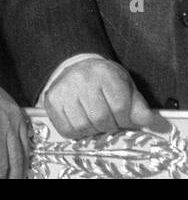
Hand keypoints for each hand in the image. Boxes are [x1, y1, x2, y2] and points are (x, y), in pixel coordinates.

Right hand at [43, 57, 165, 138]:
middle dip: (109, 127)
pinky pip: (66, 129)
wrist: (78, 66)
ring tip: (95, 122)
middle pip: (100, 119)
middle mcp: (81, 79)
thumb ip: (138, 105)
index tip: (124, 119)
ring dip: (92, 131)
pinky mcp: (51, 100)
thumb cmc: (105, 81)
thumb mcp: (126, 87)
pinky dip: (76, 133)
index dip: (126, 121)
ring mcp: (63, 89)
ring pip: (82, 127)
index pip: (120, 109)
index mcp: (105, 74)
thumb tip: (148, 122)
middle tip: (110, 122)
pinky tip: (82, 122)